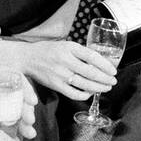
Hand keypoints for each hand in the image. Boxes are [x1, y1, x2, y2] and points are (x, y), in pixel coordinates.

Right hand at [0, 39, 116, 100]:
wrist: (27, 58)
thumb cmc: (49, 50)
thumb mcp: (65, 45)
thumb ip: (80, 53)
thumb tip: (101, 62)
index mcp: (69, 47)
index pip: (92, 56)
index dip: (105, 65)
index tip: (113, 71)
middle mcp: (65, 60)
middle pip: (91, 72)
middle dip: (105, 79)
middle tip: (113, 81)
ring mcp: (60, 74)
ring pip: (84, 84)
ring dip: (98, 87)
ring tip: (106, 87)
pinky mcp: (55, 85)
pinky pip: (74, 93)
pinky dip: (84, 95)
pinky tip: (90, 93)